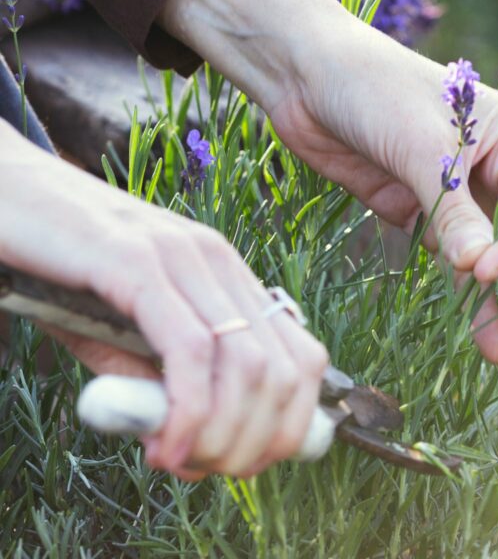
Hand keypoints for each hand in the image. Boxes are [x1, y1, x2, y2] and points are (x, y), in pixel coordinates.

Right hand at [0, 120, 327, 479]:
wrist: (8, 191)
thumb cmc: (59, 264)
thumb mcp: (118, 328)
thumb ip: (158, 373)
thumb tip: (193, 439)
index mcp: (225, 272)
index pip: (302, 357)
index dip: (287, 427)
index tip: (240, 464)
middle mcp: (217, 259)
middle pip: (284, 371)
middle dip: (256, 443)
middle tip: (208, 471)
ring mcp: (181, 255)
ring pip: (247, 364)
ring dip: (223, 436)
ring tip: (181, 461)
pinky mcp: (136, 260)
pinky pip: (189, 349)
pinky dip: (187, 412)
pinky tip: (163, 444)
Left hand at [161, 0, 497, 367]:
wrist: (306, 78)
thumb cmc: (374, 89)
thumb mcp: (420, 145)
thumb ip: (452, 209)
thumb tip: (481, 272)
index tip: (489, 273)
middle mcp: (497, 166)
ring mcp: (460, 193)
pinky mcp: (423, 212)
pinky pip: (456, 261)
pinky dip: (470, 297)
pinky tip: (486, 337)